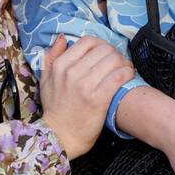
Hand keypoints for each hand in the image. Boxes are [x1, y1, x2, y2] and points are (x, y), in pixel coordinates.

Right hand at [39, 35, 134, 158]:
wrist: (60, 136)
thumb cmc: (55, 109)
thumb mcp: (46, 81)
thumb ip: (51, 57)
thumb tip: (63, 38)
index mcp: (61, 65)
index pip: (89, 41)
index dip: (102, 45)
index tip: (106, 55)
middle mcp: (72, 72)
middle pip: (104, 49)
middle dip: (115, 54)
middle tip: (119, 63)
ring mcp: (85, 85)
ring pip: (114, 60)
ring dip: (124, 63)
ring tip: (125, 70)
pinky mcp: (99, 98)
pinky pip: (119, 75)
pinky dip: (128, 73)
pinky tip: (128, 76)